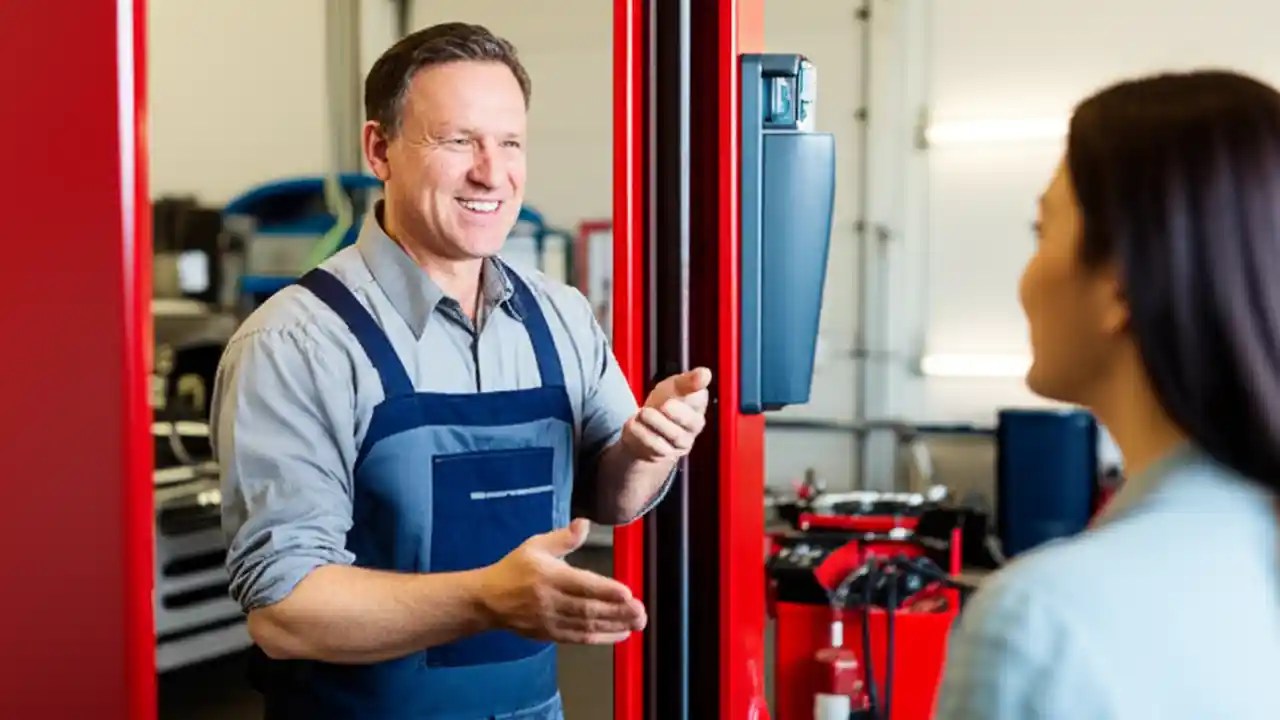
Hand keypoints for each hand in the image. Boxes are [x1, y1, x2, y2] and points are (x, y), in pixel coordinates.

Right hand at [478, 519, 646, 643]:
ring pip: (587, 626)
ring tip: (637, 623)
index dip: (605, 590)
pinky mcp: (551, 635)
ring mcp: (551, 621)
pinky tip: (620, 635)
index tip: (627, 592)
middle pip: (589, 608)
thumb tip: (584, 523)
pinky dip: (601, 638)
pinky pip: (579, 639)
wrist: (488, 601)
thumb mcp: (535, 545)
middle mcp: (551, 601)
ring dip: (614, 626)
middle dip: (617, 612)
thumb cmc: (515, 569)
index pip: (582, 584)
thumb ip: (563, 538)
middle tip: (641, 612)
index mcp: (549, 576)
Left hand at [621, 367, 711, 463]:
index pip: (700, 399)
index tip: (689, 384)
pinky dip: (643, 434)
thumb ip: (687, 381)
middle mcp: (694, 425)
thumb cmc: (664, 402)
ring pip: (674, 436)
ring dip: (657, 423)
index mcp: (698, 404)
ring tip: (644, 413)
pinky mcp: (665, 453)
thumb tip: (705, 373)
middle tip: (664, 405)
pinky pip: (656, 446)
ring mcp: (681, 442)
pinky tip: (634, 423)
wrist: (645, 427)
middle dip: (677, 413)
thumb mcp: (673, 386)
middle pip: (691, 422)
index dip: (694, 391)